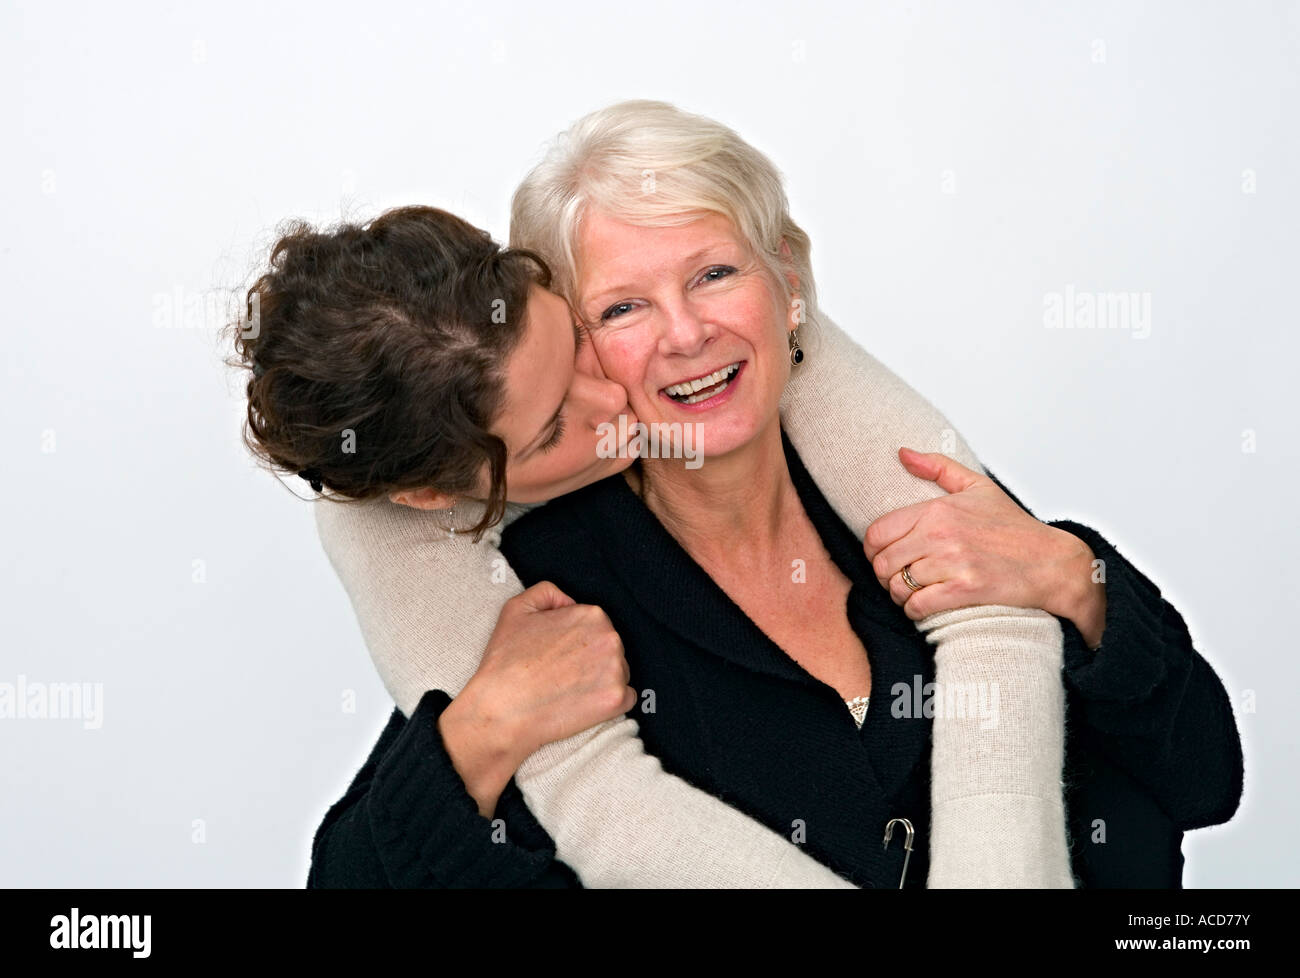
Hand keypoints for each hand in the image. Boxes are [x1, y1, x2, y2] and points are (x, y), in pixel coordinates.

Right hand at [439, 580, 637, 815]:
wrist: (502, 709)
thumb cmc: (506, 661)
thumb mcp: (517, 608)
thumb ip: (547, 593)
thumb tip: (569, 602)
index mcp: (593, 615)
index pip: (596, 627)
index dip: (576, 642)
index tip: (558, 656)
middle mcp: (610, 639)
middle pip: (610, 649)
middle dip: (591, 660)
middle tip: (562, 674)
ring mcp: (616, 670)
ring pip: (619, 672)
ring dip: (601, 680)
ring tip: (569, 690)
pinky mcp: (616, 700)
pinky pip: (626, 698)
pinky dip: (610, 702)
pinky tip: (584, 704)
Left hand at [862, 448, 1102, 636]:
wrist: (1053, 562)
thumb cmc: (1014, 527)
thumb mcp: (977, 487)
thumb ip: (937, 467)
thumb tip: (902, 453)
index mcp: (937, 510)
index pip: (876, 533)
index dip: (873, 550)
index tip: (884, 557)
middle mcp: (940, 535)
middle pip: (882, 563)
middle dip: (885, 575)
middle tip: (898, 579)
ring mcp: (952, 563)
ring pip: (897, 586)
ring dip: (899, 595)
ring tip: (911, 592)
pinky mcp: (964, 590)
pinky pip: (917, 605)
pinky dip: (913, 610)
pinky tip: (923, 606)